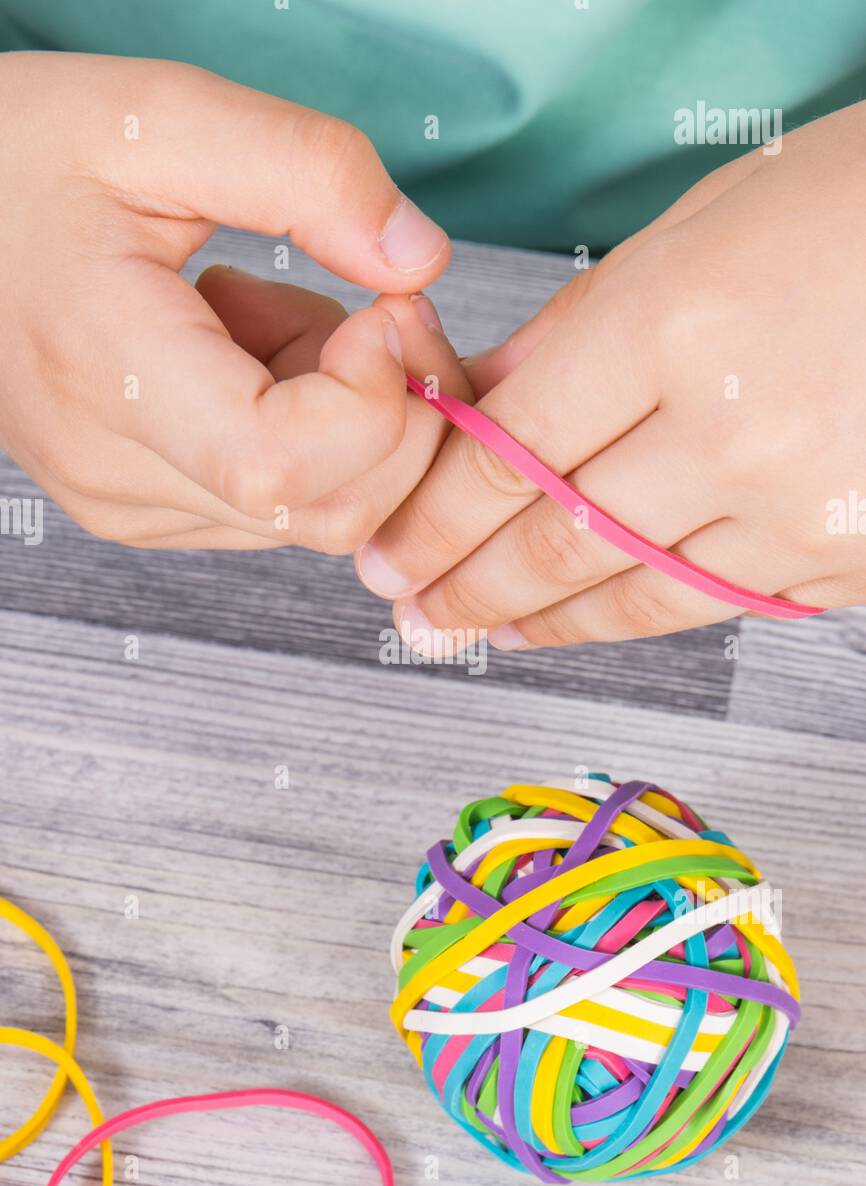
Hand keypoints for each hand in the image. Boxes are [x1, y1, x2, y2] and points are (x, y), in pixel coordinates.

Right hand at [0, 52, 461, 550]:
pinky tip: (248, 354)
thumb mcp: (158, 116)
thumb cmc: (22, 161)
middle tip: (366, 305)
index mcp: (111, 376)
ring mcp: (134, 507)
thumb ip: (306, 172)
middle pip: (334, 511)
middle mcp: (121, 476)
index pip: (285, 466)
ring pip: (321, 514)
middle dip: (393, 408)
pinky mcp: (153, 509)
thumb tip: (420, 260)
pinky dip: (309, 434)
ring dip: (348, 417)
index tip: (381, 311)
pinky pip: (284, 505)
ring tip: (268, 315)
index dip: (374, 400)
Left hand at [356, 105, 865, 646]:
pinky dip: (640, 620)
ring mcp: (800, 509)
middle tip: (408, 606)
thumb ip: (589, 323)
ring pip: (633, 592)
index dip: (433, 511)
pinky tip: (588, 624)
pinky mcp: (852, 561)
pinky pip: (721, 604)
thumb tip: (488, 396)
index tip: (388, 541)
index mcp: (679, 323)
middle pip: (555, 536)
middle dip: (463, 579)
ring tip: (475, 628)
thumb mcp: (714, 222)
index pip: (512, 449)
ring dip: (538, 618)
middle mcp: (732, 431)